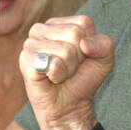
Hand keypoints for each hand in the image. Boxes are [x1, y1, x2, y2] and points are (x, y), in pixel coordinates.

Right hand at [21, 15, 113, 129]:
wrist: (69, 106)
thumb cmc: (83, 79)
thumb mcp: (104, 60)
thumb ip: (104, 45)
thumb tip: (85, 43)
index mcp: (59, 23)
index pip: (84, 23)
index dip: (90, 45)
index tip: (82, 57)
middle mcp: (41, 29)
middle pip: (75, 34)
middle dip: (79, 57)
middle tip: (70, 68)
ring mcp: (30, 44)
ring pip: (65, 50)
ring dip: (69, 69)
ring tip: (60, 74)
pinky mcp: (25, 60)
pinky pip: (53, 64)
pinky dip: (58, 75)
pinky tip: (51, 78)